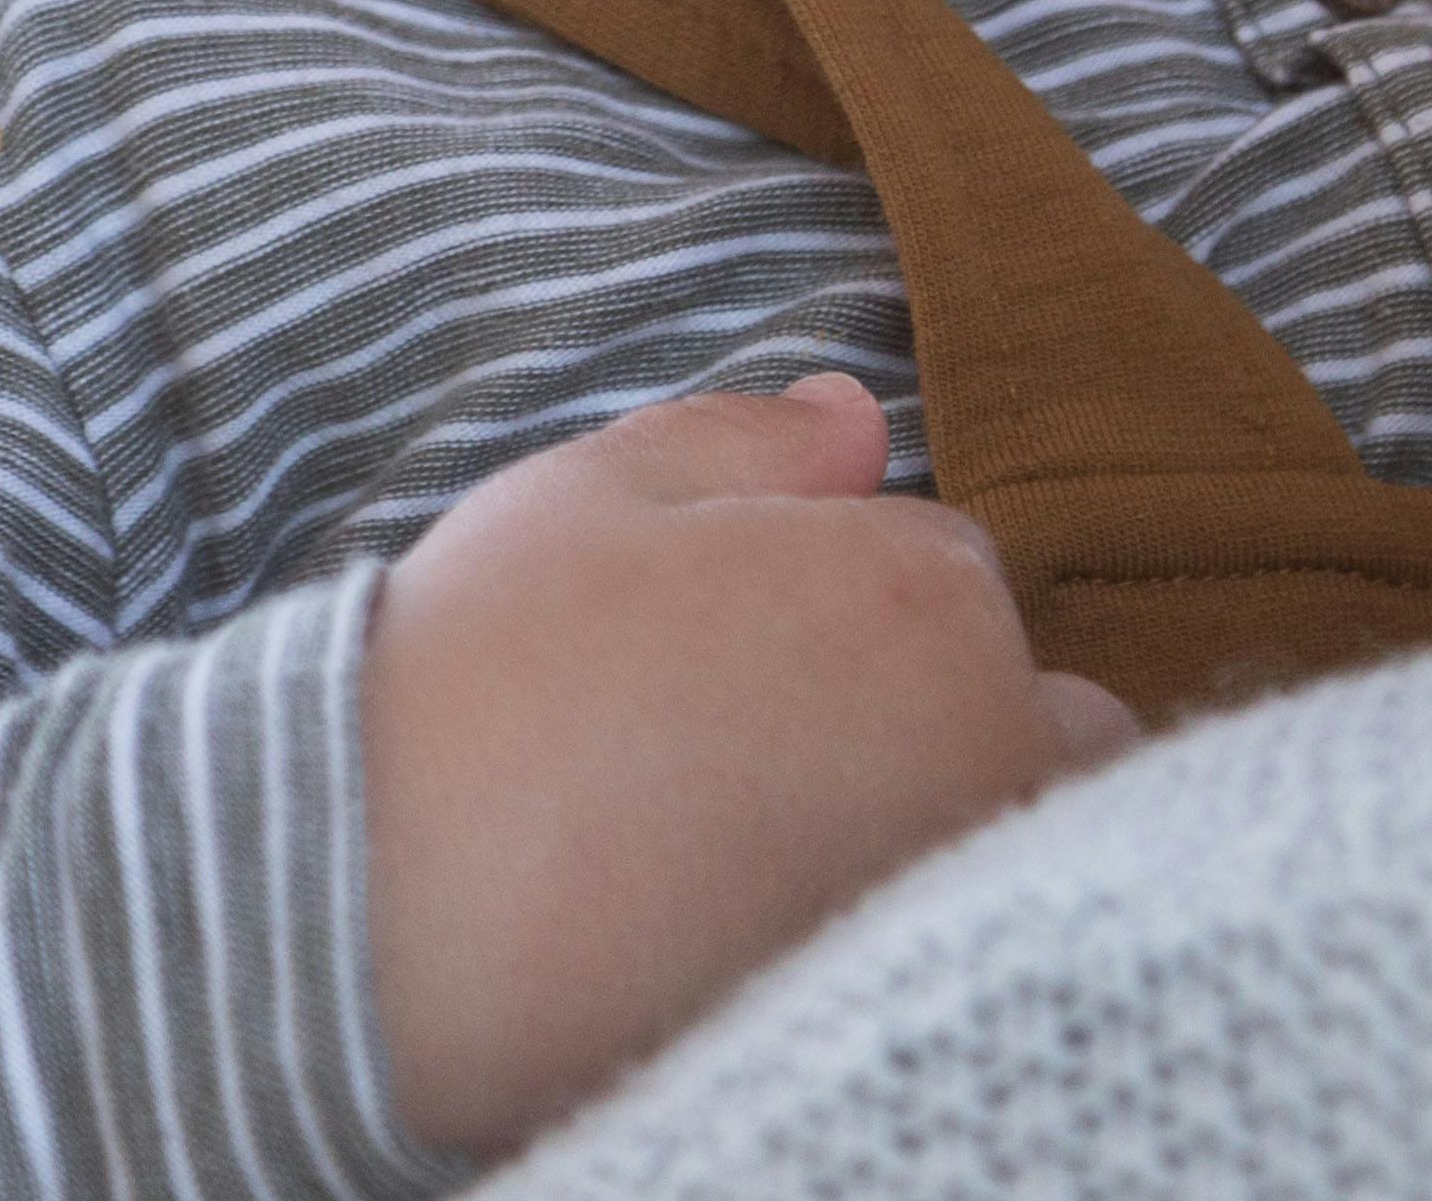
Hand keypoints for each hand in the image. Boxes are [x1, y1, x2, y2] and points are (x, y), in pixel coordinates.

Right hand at [362, 371, 1137, 1156]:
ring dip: (947, 827)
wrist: (383, 920)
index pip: (955, 572)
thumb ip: (751, 444)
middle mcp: (982, 754)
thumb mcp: (595, 496)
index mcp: (924, 602)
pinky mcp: (910, 1012)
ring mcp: (956, 902)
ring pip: (1021, 847)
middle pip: (1048, 724)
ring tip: (779, 843)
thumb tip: (858, 419)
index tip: (745, 638)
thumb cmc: (482, 684)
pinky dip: (906, 936)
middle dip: (958, 720)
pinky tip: (774, 922)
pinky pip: (962, 958)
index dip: (848, 592)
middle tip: (788, 752)